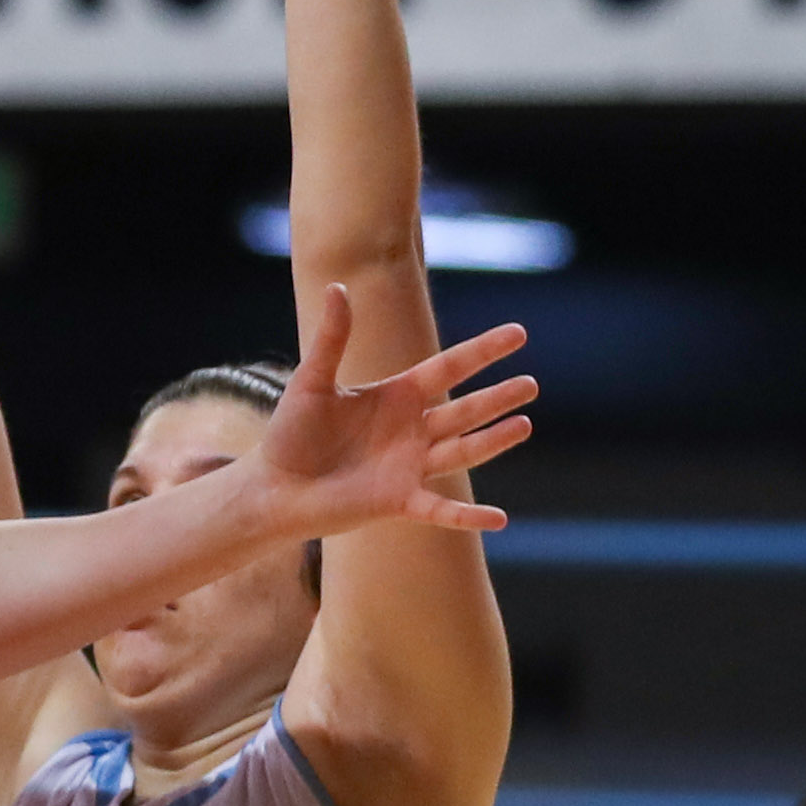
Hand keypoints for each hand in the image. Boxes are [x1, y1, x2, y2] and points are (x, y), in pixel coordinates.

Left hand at [244, 284, 535, 536]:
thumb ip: (332, 337)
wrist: (274, 486)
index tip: (519, 334)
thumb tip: (338, 285)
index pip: (450, 367)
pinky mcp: (398, 501)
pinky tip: (500, 519)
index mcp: (397, 395)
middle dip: (497, 398)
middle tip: (531, 385)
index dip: (484, 351)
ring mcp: (409, 466)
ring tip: (525, 425)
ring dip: (493, 441)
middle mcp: (411, 430)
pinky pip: (440, 510)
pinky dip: (468, 517)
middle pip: (464, 410)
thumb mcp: (312, 381)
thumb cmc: (291, 433)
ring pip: (461, 451)